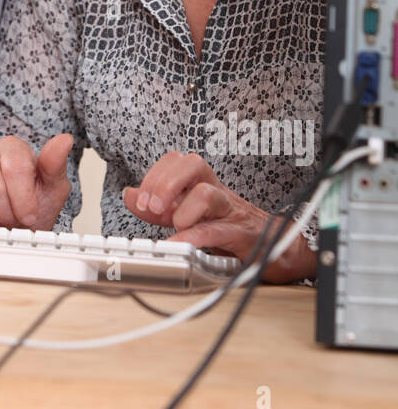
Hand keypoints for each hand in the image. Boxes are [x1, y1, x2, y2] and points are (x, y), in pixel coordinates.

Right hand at [0, 133, 72, 228]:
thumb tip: (64, 141)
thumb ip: (56, 165)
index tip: (29, 215)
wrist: (14, 223)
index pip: (15, 169)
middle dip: (6, 211)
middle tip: (12, 219)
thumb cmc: (32, 203)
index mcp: (12, 147)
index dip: (23, 199)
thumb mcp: (53, 188)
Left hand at [123, 150, 315, 283]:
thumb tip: (129, 194)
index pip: (176, 160)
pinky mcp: (243, 236)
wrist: (280, 248)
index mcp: (203, 184)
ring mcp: (232, 212)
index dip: (154, 175)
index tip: (141, 201)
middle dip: (166, 183)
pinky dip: (194, 239)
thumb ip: (160, 207)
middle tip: (153, 207)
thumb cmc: (234, 229)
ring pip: (207, 193)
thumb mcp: (190, 216)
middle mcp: (218, 192)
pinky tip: (181, 246)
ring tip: (177, 229)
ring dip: (183, 212)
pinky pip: (217, 231)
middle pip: (193, 164)